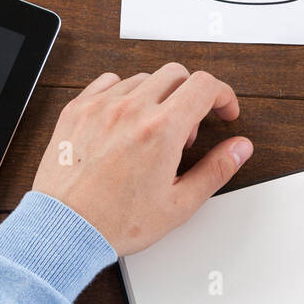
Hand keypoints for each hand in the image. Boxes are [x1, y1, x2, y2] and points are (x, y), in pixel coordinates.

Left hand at [32, 65, 252, 254]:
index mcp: (162, 130)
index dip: (223, 96)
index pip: (205, 86)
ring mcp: (101, 106)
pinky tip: (125, 121)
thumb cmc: (115, 222)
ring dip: (158, 97)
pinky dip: (124, 94)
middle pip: (177, 74)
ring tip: (153, 133)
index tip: (223, 111)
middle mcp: (131, 110)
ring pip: (143, 78)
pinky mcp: (77, 109)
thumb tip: (239, 149)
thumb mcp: (179, 204)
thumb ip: (216, 170)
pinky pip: (108, 82)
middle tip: (188, 130)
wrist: (64, 229)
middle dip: (192, 96)